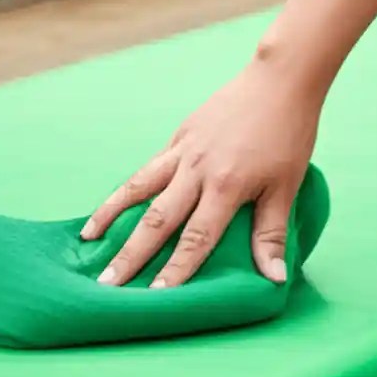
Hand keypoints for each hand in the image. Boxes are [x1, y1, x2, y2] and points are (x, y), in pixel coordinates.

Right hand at [83, 56, 322, 288]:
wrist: (278, 81)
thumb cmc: (288, 135)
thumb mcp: (287, 186)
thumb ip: (271, 233)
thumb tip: (274, 278)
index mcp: (225, 186)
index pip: (195, 238)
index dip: (175, 269)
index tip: (154, 296)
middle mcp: (196, 170)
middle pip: (157, 220)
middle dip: (131, 254)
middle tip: (106, 283)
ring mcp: (183, 150)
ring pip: (138, 186)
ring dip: (111, 214)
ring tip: (88, 239)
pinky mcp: (180, 135)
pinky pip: (149, 167)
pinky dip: (129, 187)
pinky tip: (116, 203)